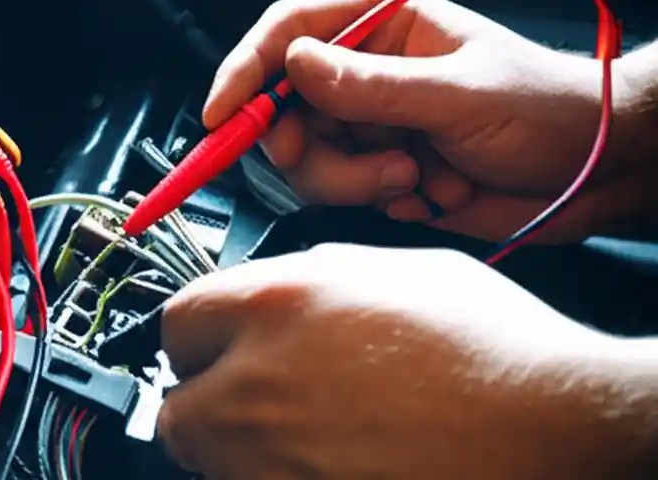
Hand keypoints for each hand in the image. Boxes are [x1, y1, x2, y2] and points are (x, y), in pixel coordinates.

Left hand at [157, 244, 657, 479]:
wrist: (550, 425)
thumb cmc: (491, 351)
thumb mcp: (394, 268)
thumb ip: (314, 275)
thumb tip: (283, 284)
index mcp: (274, 305)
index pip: (178, 322)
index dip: (199, 336)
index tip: (214, 346)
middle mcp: (257, 383)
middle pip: (179, 406)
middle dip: (206, 402)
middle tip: (248, 399)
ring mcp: (272, 457)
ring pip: (212, 460)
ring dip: (239, 445)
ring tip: (302, 432)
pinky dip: (276, 476)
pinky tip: (327, 460)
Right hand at [204, 0, 657, 242]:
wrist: (597, 173)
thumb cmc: (547, 108)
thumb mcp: (459, 93)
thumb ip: (373, 85)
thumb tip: (294, 66)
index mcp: (381, 23)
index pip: (288, 32)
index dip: (245, 69)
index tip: (222, 114)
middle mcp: (363, 71)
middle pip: (282, 106)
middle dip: (306, 146)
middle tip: (354, 165)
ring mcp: (368, 123)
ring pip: (305, 157)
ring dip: (349, 179)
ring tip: (411, 178)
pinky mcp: (377, 170)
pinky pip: (337, 191)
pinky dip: (374, 198)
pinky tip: (426, 190)